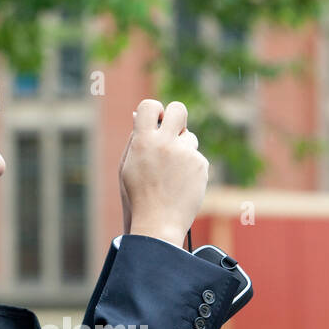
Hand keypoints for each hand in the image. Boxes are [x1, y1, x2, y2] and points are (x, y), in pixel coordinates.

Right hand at [120, 99, 206, 246]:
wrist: (158, 222)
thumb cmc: (138, 195)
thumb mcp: (127, 165)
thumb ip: (135, 139)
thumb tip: (140, 115)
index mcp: (143, 141)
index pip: (150, 106)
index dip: (155, 110)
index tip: (156, 119)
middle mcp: (165, 143)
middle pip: (179, 109)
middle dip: (177, 116)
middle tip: (173, 129)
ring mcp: (185, 153)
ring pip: (189, 137)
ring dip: (182, 148)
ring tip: (171, 172)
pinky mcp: (200, 165)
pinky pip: (196, 157)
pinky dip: (190, 167)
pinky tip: (180, 183)